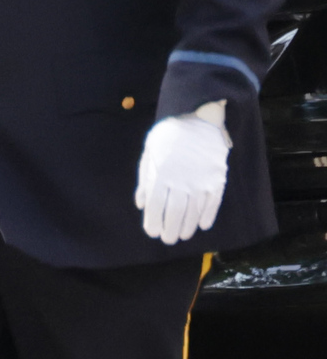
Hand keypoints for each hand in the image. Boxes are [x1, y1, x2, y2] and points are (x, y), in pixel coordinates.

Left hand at [135, 108, 229, 243]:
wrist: (198, 118)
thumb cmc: (168, 135)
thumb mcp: (149, 153)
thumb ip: (145, 180)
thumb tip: (141, 204)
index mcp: (162, 174)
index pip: (157, 206)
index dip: (154, 222)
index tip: (152, 233)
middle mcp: (182, 181)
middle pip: (175, 212)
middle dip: (170, 229)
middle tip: (168, 240)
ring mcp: (201, 181)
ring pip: (194, 211)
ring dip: (188, 226)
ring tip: (182, 236)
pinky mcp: (217, 178)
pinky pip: (213, 202)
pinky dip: (208, 215)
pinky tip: (203, 225)